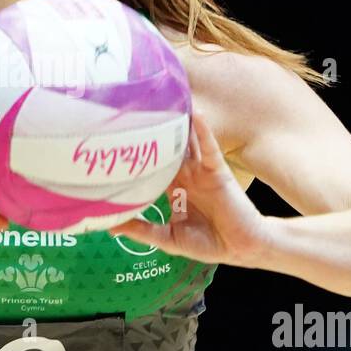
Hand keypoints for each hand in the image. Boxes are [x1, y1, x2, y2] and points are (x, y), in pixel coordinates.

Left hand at [107, 109, 270, 267]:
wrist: (240, 249)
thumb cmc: (208, 244)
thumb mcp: (168, 238)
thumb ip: (142, 231)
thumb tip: (110, 227)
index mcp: (174, 188)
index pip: (151, 168)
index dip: (135, 157)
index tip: (114, 145)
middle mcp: (186, 175)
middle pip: (166, 149)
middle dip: (152, 134)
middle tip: (131, 114)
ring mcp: (202, 171)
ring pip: (187, 143)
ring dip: (177, 124)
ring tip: (163, 101)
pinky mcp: (218, 171)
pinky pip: (210, 148)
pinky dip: (204, 132)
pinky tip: (195, 115)